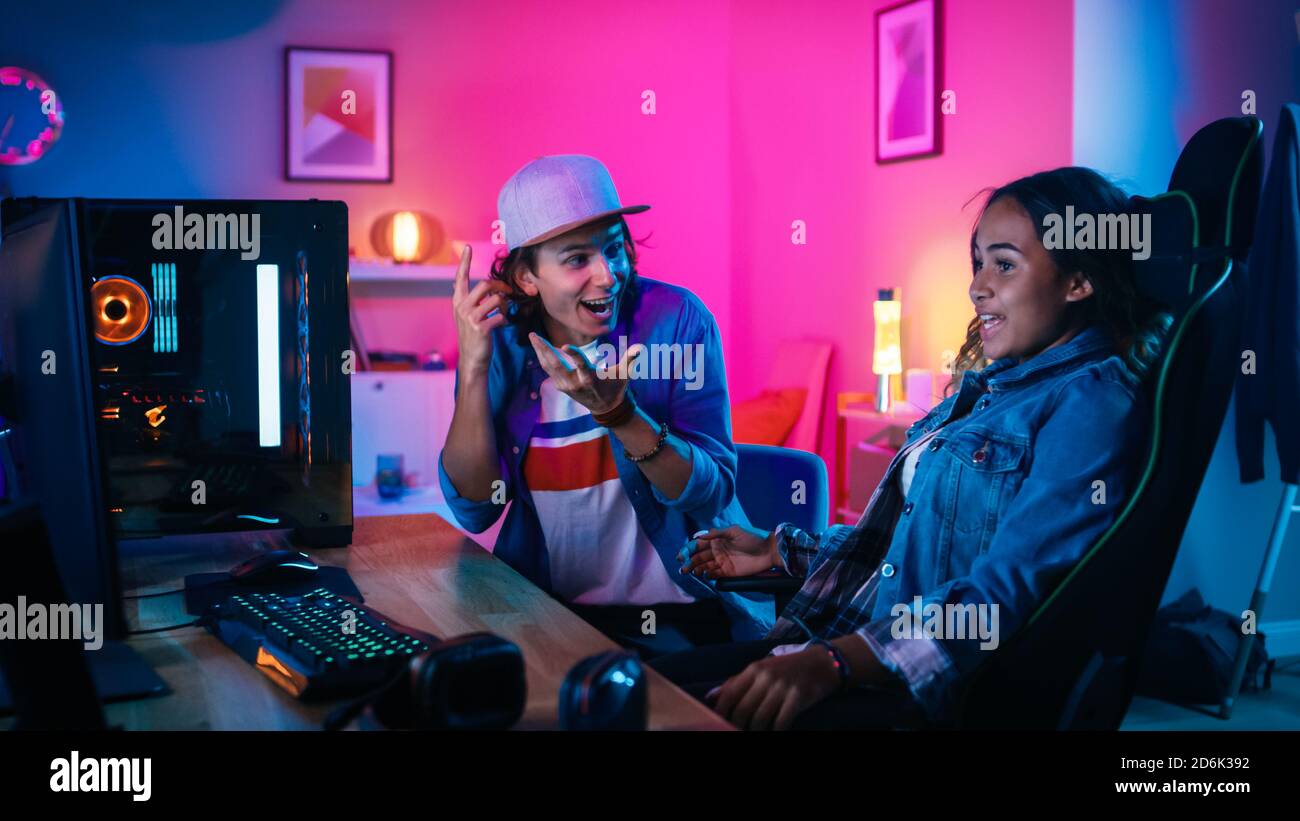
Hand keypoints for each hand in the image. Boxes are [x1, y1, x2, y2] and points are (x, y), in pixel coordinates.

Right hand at [452, 245, 509, 377]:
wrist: (472, 359)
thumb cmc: (473, 336)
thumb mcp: (466, 315)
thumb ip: (469, 300)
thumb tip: (475, 285)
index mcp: (458, 301)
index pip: (460, 277)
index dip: (465, 262)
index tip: (467, 248)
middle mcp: (462, 307)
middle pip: (486, 285)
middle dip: (501, 286)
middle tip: (509, 292)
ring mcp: (470, 317)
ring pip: (496, 300)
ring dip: (505, 306)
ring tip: (502, 313)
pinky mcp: (481, 327)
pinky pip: (501, 316)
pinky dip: (505, 320)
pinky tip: (501, 325)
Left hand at [528, 332, 642, 415]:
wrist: (606, 408)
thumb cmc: (616, 386)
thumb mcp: (625, 374)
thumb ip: (630, 359)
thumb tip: (640, 347)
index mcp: (590, 379)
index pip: (581, 365)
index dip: (573, 355)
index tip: (564, 345)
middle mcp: (575, 383)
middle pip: (556, 365)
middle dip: (544, 350)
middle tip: (533, 335)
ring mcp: (566, 386)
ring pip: (549, 367)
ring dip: (540, 352)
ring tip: (533, 337)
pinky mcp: (561, 386)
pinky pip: (549, 370)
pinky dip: (543, 358)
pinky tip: (538, 347)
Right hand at [678, 524, 778, 578]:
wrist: (767, 552)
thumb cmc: (752, 539)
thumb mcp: (733, 531)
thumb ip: (716, 533)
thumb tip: (698, 536)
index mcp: (716, 541)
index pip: (698, 546)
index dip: (688, 550)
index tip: (681, 555)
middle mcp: (716, 552)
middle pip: (699, 558)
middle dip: (689, 562)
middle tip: (683, 568)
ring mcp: (721, 562)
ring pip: (704, 566)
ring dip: (696, 569)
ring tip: (692, 572)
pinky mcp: (728, 572)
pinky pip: (714, 574)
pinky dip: (708, 575)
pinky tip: (705, 574)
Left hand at [711, 649, 839, 729]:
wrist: (821, 663)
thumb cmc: (786, 668)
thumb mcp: (760, 669)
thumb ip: (736, 682)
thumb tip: (711, 696)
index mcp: (753, 669)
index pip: (729, 694)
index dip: (721, 712)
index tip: (719, 723)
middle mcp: (766, 677)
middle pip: (743, 710)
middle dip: (739, 726)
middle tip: (739, 730)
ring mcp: (782, 687)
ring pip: (760, 719)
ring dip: (757, 731)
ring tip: (758, 732)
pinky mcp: (798, 697)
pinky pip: (781, 722)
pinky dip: (776, 731)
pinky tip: (775, 731)